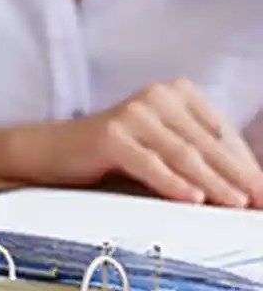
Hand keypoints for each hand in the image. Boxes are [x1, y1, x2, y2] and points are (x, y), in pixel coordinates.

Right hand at [16, 79, 262, 207]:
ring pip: (184, 154)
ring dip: (215, 184)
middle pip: (206, 144)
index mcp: (175, 91)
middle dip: (238, 177)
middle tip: (260, 202)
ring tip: (237, 205)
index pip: (221, 131)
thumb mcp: (163, 146)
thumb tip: (246, 184)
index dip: (245, 163)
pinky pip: (150, 163)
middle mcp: (155, 95)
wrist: (54, 150)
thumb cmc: (116, 151)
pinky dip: (174, 183)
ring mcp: (132, 113)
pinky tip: (194, 199)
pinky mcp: (110, 134)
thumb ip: (198, 154)